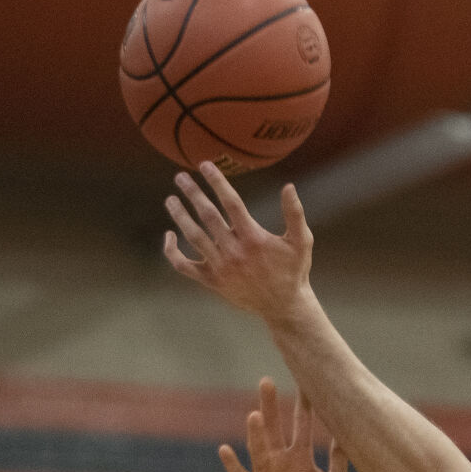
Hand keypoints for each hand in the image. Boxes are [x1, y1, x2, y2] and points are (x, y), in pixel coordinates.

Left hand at [163, 162, 313, 321]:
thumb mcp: (301, 242)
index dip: (217, 182)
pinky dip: (172, 252)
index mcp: (253, 238)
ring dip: (179, 216)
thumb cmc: (293, 270)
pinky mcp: (212, 281)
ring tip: (171, 199)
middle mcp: (234, 251)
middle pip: (207, 215)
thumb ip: (295, 214)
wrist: (284, 306)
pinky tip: (169, 235)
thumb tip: (289, 186)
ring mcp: (220, 267)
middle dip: (192, 193)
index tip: (205, 164)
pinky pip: (184, 266)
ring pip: (193, 236)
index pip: (231, 202)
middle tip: (180, 177)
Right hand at [219, 380, 349, 471]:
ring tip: (254, 415)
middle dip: (270, 406)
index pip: (302, 425)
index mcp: (302, 458)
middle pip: (274, 428)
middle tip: (266, 381)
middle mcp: (281, 462)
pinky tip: (226, 450)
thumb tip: (348, 435)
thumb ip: (340, 463)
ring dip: (255, 433)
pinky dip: (232, 464)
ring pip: (258, 448)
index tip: (305, 381)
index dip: (304, 405)